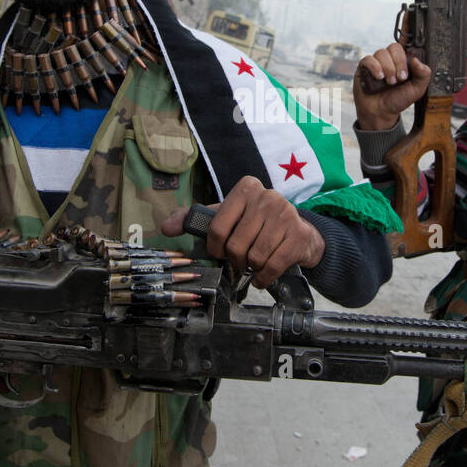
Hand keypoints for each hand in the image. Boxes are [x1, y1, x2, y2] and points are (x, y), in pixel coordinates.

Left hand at [161, 176, 324, 287]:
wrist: (300, 234)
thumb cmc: (258, 225)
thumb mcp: (227, 216)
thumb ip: (195, 219)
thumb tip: (166, 227)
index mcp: (246, 188)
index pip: (217, 226)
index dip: (214, 247)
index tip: (219, 252)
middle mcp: (267, 197)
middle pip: (236, 245)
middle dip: (235, 260)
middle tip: (240, 260)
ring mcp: (286, 214)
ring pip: (254, 257)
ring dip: (251, 268)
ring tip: (254, 263)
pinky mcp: (299, 234)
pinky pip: (273, 266)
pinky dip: (264, 278)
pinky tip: (263, 276)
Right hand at [353, 42, 431, 130]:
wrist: (381, 112)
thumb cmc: (397, 100)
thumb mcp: (417, 90)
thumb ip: (423, 75)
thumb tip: (417, 60)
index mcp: (402, 61)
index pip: (405, 46)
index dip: (405, 55)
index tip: (405, 74)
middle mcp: (389, 59)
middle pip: (393, 47)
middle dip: (398, 64)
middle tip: (399, 80)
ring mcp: (376, 62)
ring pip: (381, 53)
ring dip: (387, 68)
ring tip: (389, 83)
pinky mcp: (363, 68)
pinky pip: (368, 59)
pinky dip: (375, 67)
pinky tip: (379, 77)